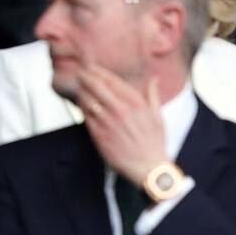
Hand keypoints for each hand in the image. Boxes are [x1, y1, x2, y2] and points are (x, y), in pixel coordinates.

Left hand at [78, 67, 167, 187]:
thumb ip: (153, 95)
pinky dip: (82, 108)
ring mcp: (108, 122)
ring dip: (82, 91)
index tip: (91, 68)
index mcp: (135, 102)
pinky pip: (86, 117)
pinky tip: (81, 104)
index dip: (99, 72)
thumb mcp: (157, 115)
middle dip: (86, 77)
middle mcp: (120, 109)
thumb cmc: (154, 142)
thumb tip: (154, 79)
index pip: (112, 80)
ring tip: (78, 86)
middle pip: (97, 87)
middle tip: (80, 73)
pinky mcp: (100, 135)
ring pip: (89, 100)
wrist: (148, 166)